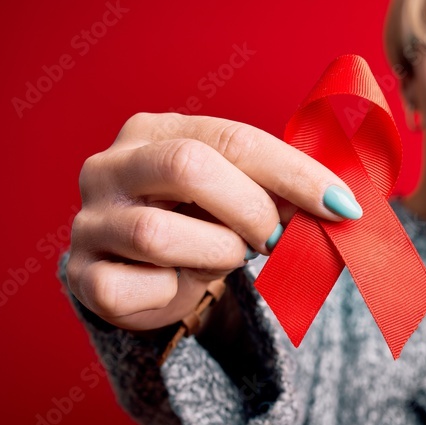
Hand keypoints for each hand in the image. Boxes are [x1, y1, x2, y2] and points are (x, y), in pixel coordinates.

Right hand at [66, 112, 359, 331]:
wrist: (143, 274)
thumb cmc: (202, 223)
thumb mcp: (239, 192)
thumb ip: (280, 188)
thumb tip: (342, 203)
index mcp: (154, 130)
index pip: (233, 138)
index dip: (295, 173)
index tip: (343, 206)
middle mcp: (110, 166)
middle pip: (189, 167)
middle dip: (252, 209)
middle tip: (275, 237)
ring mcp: (90, 220)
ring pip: (160, 233)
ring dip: (215, 254)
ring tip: (225, 257)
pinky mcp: (83, 276)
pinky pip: (136, 288)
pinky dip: (174, 294)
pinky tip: (180, 285)